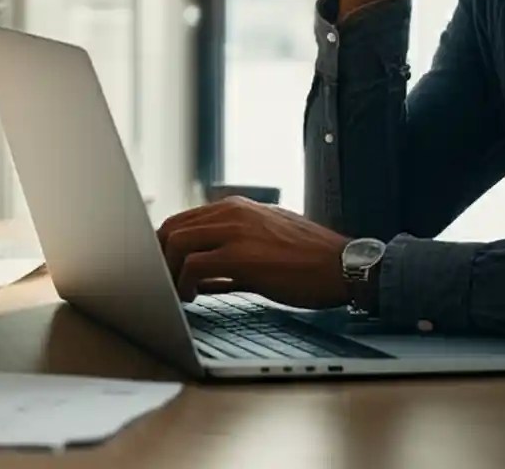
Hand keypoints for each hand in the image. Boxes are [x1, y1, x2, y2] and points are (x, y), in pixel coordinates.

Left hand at [156, 197, 349, 308]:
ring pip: (175, 244)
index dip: (165, 246)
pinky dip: (184, 284)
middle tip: (163, 282)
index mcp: (235, 207)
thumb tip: (196, 276)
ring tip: (178, 292)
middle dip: (160, 258)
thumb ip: (229, 254)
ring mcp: (235, 231)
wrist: (345, 267)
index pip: (182, 220)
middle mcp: (231, 212)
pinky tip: (191, 297)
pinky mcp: (241, 255)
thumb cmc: (309, 262)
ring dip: (169, 272)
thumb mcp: (264, 244)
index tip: (163, 268)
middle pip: (171, 228)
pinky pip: (192, 266)